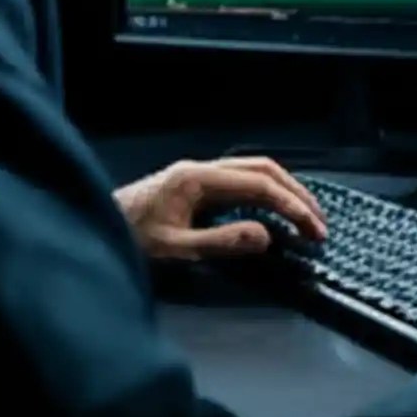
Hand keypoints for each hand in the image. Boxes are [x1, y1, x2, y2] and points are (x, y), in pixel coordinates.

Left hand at [114, 157, 324, 260]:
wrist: (96, 226)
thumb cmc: (130, 239)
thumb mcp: (175, 248)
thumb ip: (220, 242)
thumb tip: (267, 234)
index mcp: (195, 178)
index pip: (257, 183)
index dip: (291, 205)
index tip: (314, 231)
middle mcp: (199, 169)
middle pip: (260, 168)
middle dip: (295, 194)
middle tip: (320, 226)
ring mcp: (195, 174)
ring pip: (251, 170)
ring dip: (283, 190)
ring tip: (306, 218)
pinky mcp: (192, 184)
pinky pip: (239, 181)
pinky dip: (265, 192)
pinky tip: (274, 212)